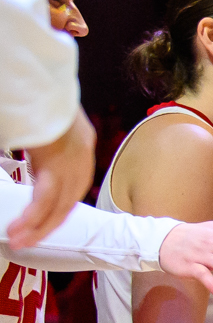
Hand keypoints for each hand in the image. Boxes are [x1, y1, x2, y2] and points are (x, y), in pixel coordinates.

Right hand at [13, 108, 95, 248]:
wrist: (43, 81)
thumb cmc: (39, 99)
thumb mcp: (48, 125)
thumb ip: (46, 147)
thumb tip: (35, 161)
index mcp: (82, 144)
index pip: (74, 187)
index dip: (59, 208)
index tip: (45, 222)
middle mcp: (82, 156)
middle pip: (67, 202)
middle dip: (47, 225)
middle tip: (28, 240)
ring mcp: (72, 162)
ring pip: (56, 205)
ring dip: (37, 227)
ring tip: (20, 241)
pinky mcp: (56, 164)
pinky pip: (45, 198)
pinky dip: (33, 217)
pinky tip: (21, 230)